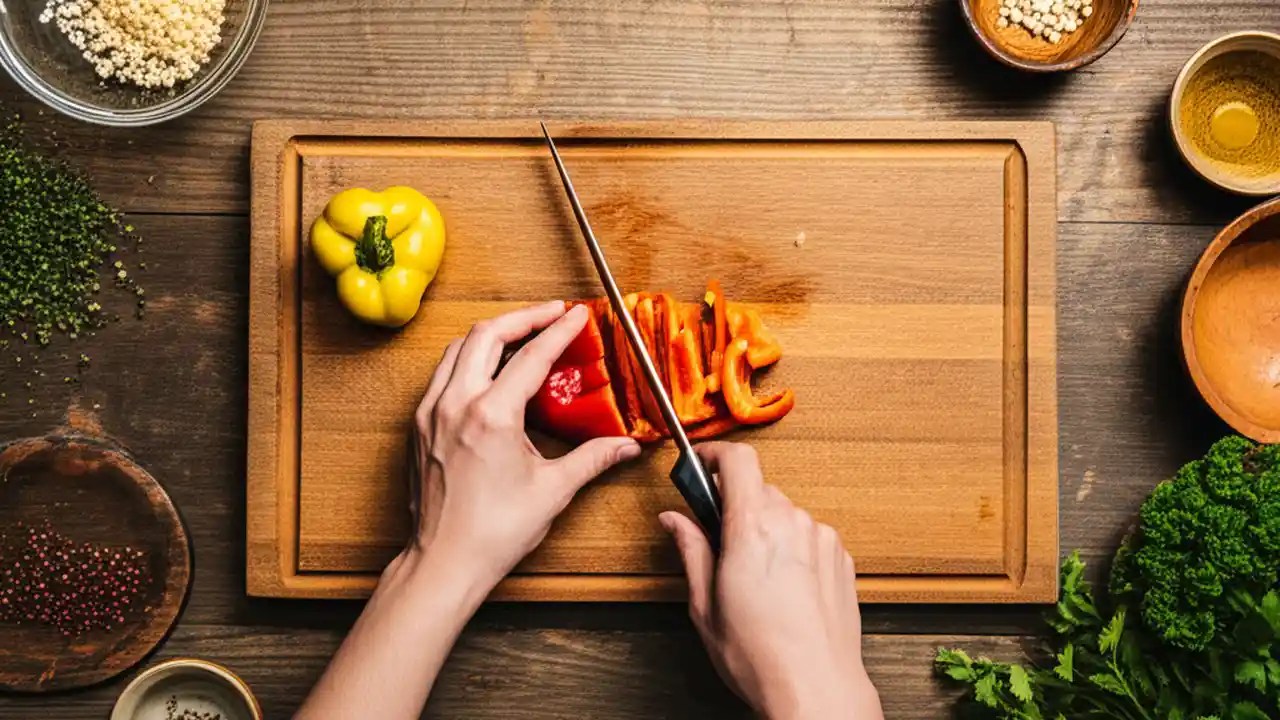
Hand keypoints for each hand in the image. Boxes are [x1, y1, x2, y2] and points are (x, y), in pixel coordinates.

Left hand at [408, 301, 640, 588]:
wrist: (443, 562)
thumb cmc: (492, 533)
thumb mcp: (552, 491)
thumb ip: (592, 459)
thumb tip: (627, 446)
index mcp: (491, 416)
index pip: (533, 356)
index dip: (560, 330)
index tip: (578, 315)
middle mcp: (456, 404)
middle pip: (487, 334)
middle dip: (523, 318)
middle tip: (551, 314)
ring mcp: (431, 412)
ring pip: (458, 348)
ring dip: (492, 334)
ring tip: (522, 334)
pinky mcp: (419, 425)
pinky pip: (442, 373)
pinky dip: (467, 358)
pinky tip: (488, 369)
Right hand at [659, 443, 883, 719]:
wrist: (817, 688)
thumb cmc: (762, 656)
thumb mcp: (705, 605)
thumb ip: (691, 550)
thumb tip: (675, 520)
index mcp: (753, 528)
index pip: (738, 460)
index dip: (714, 454)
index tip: (700, 463)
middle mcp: (792, 523)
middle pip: (759, 488)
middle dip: (735, 504)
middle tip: (717, 537)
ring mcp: (822, 538)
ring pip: (785, 512)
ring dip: (765, 527)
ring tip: (753, 574)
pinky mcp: (841, 556)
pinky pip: (808, 534)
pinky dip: (792, 546)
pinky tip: (782, 586)